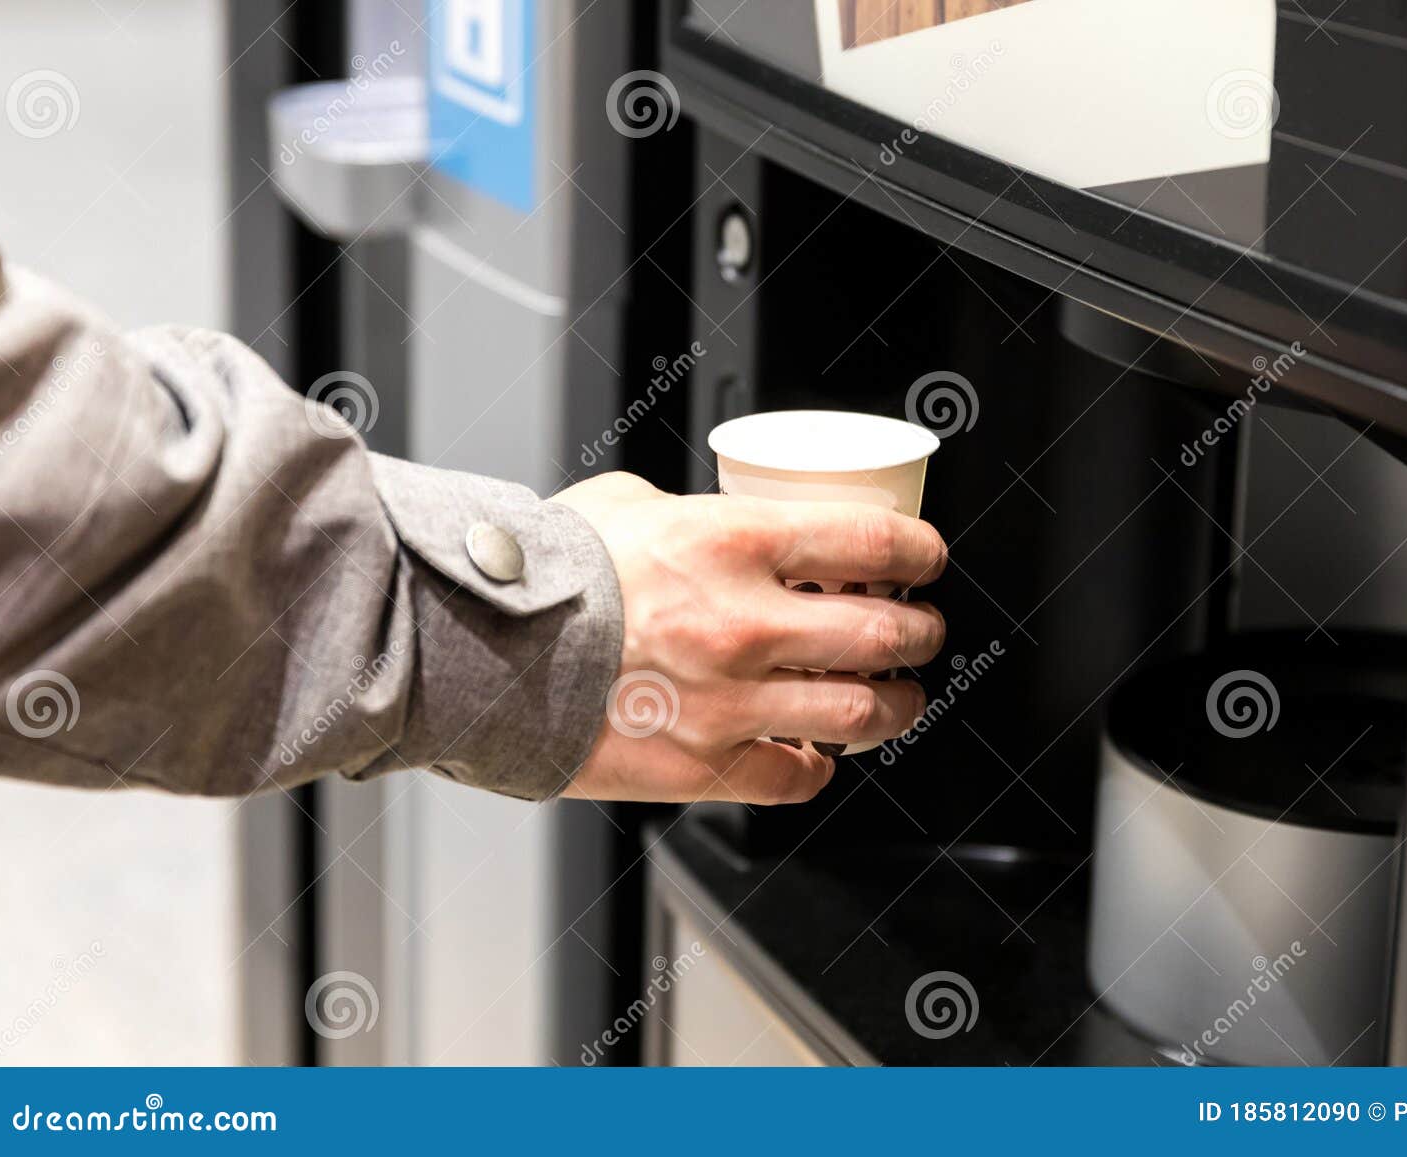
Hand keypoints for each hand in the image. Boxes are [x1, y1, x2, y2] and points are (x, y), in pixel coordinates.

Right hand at [550, 472, 947, 804]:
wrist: (479, 650)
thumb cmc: (544, 574)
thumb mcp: (625, 505)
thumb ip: (690, 513)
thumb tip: (716, 517)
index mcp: (733, 542)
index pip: (871, 543)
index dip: (921, 553)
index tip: (928, 561)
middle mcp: (746, 624)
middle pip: (884, 634)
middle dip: (920, 633)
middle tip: (920, 631)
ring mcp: (730, 702)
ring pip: (860, 713)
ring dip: (895, 704)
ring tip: (895, 697)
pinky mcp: (702, 764)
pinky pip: (794, 778)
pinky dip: (818, 767)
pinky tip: (816, 753)